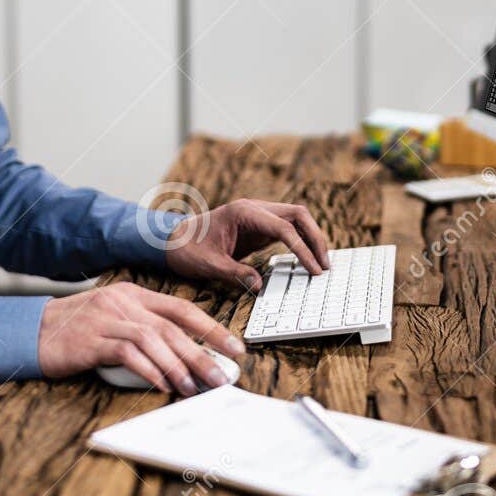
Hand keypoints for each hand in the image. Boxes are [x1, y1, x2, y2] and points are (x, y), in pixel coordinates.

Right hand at [36, 282, 244, 395]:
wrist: (31, 332)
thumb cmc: (76, 333)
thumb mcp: (114, 321)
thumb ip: (144, 331)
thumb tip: (185, 358)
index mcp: (133, 294)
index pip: (181, 308)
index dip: (212, 327)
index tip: (234, 347)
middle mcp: (123, 302)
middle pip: (173, 326)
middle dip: (202, 352)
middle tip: (222, 376)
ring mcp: (107, 318)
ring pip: (154, 339)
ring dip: (178, 366)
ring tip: (194, 387)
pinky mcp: (91, 339)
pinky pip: (128, 353)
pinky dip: (148, 370)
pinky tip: (162, 385)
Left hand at [163, 198, 331, 291]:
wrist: (171, 240)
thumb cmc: (186, 249)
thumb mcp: (209, 265)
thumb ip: (235, 273)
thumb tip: (259, 287)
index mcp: (244, 212)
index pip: (284, 227)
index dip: (303, 248)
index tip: (313, 269)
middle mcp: (254, 208)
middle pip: (298, 215)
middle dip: (315, 238)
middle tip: (324, 265)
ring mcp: (257, 215)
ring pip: (296, 219)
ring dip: (311, 238)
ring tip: (320, 263)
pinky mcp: (258, 226)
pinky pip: (286, 229)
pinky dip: (300, 242)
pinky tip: (306, 260)